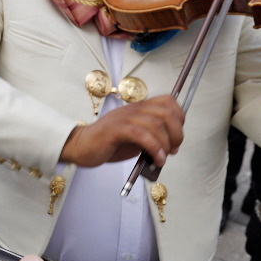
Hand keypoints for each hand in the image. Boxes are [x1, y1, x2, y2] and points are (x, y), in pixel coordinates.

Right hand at [59, 96, 183, 167]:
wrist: (81, 146)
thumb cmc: (108, 144)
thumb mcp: (135, 138)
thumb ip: (152, 138)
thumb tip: (170, 147)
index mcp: (139, 109)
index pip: (168, 101)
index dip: (179, 117)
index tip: (177, 136)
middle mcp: (133, 110)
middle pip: (166, 112)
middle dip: (176, 133)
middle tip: (173, 149)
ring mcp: (124, 118)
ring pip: (155, 123)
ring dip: (165, 143)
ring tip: (163, 157)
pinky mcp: (115, 130)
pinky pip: (141, 135)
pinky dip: (153, 148)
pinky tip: (155, 159)